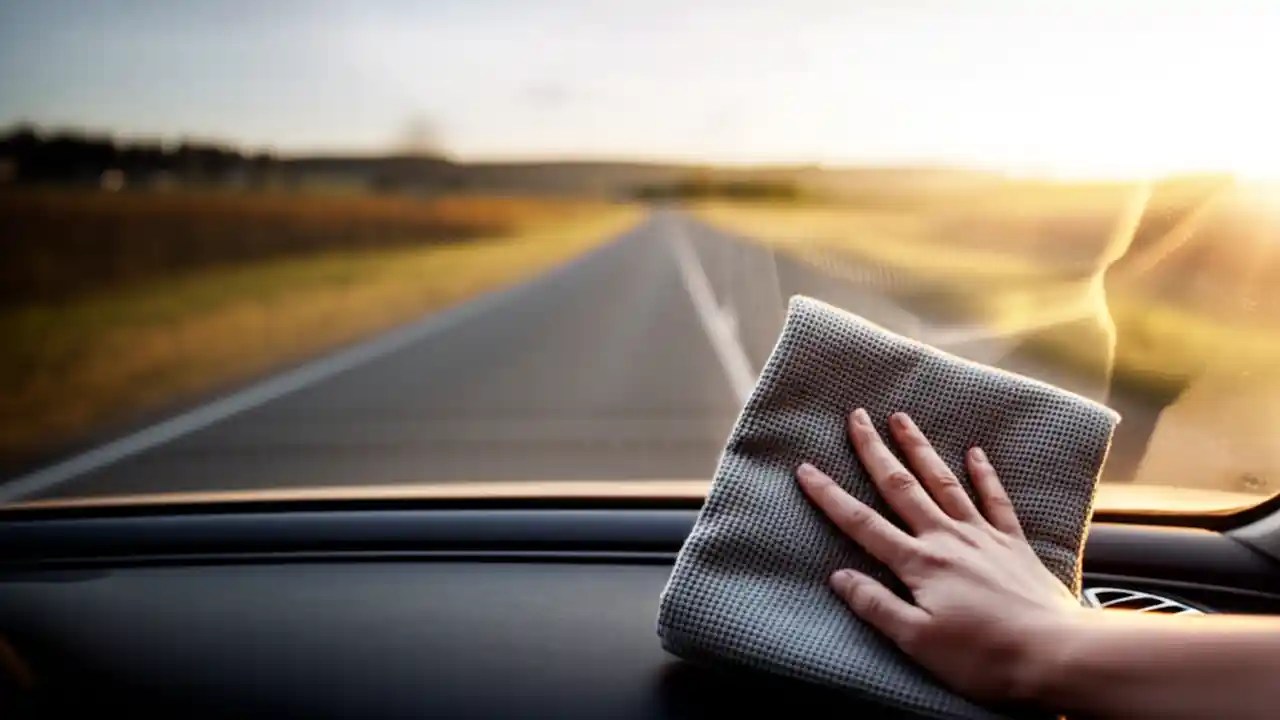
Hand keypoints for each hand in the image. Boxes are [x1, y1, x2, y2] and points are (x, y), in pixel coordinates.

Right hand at [795, 408, 1083, 702]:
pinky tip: (975, 452)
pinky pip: (995, 500)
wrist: (1055, 654)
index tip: (806, 468)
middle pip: (901, 487)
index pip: (863, 524)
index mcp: (919, 564)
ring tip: (901, 418)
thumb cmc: (983, 657)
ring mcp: (982, 537)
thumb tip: (839, 576)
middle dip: (874, 450)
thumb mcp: (918, 641)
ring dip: (919, 448)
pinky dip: (984, 474)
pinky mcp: (1012, 544)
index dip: (830, 496)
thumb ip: (877, 605)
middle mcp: (946, 539)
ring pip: (943, 482)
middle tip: (856, 416)